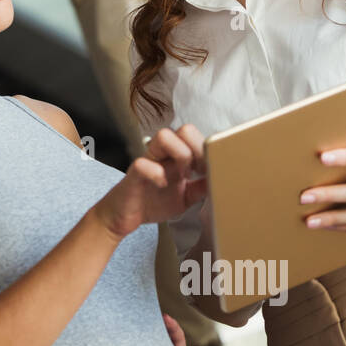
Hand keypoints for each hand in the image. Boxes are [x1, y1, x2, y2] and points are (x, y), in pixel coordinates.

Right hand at [93, 125, 207, 239]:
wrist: (124, 216)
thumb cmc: (152, 203)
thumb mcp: (185, 197)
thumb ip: (201, 188)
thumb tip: (221, 181)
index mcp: (176, 156)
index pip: (195, 136)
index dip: (206, 149)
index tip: (210, 170)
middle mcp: (163, 154)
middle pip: (184, 129)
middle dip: (197, 149)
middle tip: (198, 171)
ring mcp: (148, 160)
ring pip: (163, 136)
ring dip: (180, 154)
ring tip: (182, 175)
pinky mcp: (134, 174)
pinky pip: (143, 163)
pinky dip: (157, 174)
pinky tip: (163, 185)